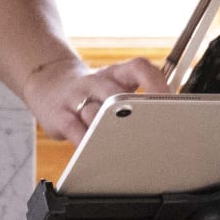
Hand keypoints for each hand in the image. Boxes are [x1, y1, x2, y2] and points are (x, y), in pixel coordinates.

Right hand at [21, 52, 168, 142]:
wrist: (49, 84)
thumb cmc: (92, 93)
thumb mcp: (114, 88)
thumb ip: (136, 103)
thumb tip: (168, 130)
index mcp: (116, 74)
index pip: (139, 68)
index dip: (155, 83)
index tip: (169, 102)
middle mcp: (96, 82)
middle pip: (115, 93)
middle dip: (132, 113)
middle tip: (148, 133)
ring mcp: (75, 96)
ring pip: (94, 113)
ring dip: (108, 131)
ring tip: (123, 148)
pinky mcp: (59, 114)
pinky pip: (73, 128)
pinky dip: (85, 141)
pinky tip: (94, 152)